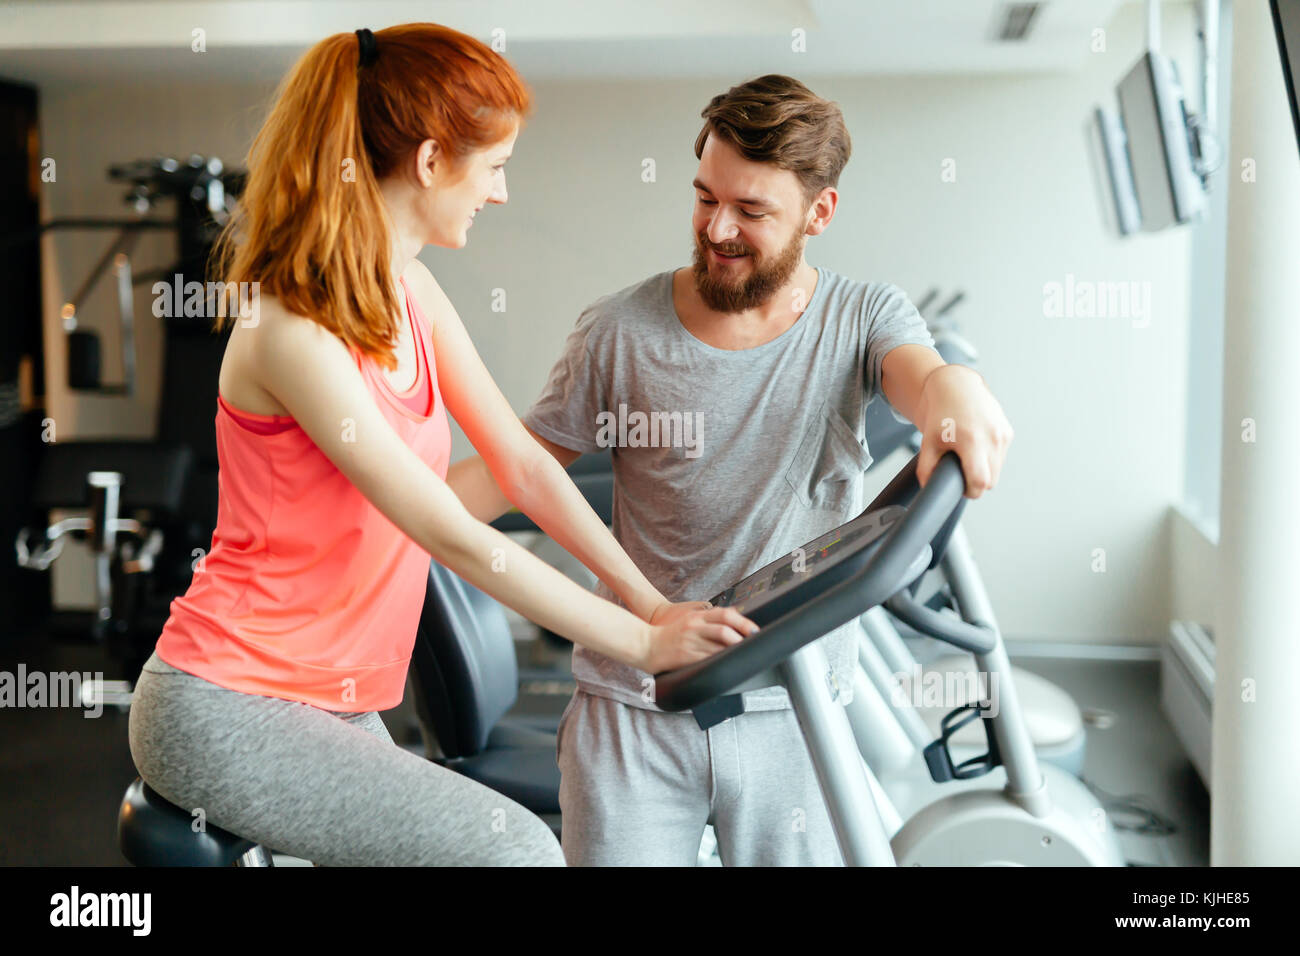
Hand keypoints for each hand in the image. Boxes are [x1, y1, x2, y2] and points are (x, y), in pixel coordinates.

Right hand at [639, 601, 757, 673]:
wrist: (647, 645)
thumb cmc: (670, 635)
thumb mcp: (689, 621)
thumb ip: (708, 620)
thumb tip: (733, 619)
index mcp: (697, 616)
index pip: (725, 614)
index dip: (743, 621)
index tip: (753, 629)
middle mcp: (694, 626)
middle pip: (724, 628)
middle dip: (742, 634)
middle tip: (753, 640)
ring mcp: (691, 641)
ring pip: (719, 644)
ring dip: (735, 648)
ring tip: (743, 651)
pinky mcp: (687, 656)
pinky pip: (709, 658)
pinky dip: (721, 660)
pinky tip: (728, 662)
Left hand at [914, 364, 1013, 498]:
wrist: (956, 387)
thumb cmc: (941, 413)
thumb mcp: (928, 442)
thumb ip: (927, 468)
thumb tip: (929, 488)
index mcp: (972, 440)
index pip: (981, 482)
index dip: (970, 490)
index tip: (961, 487)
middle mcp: (992, 437)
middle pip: (991, 481)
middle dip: (976, 482)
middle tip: (961, 472)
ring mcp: (1002, 434)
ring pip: (997, 470)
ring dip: (984, 471)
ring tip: (967, 457)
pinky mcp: (1007, 432)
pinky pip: (1001, 457)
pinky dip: (990, 458)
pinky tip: (976, 447)